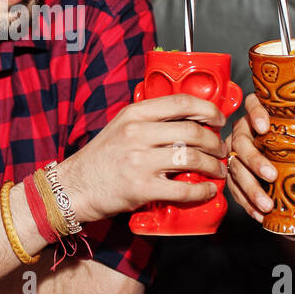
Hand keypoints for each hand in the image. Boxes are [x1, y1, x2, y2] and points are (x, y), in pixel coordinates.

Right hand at [56, 92, 233, 224]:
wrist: (74, 187)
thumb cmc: (99, 158)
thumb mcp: (120, 126)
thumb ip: (149, 120)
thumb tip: (186, 119)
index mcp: (134, 114)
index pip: (181, 102)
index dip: (208, 109)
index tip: (219, 118)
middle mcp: (137, 133)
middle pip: (192, 131)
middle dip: (215, 141)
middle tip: (220, 149)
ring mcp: (140, 161)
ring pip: (192, 158)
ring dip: (213, 165)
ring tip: (218, 170)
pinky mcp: (141, 188)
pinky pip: (183, 189)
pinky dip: (202, 191)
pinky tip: (207, 190)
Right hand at [226, 93, 294, 222]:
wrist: (293, 166)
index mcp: (262, 115)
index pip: (252, 105)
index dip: (255, 114)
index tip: (265, 128)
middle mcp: (244, 132)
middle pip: (241, 142)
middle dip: (254, 160)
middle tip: (271, 175)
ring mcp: (235, 154)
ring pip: (235, 169)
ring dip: (250, 188)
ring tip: (267, 204)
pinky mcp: (234, 175)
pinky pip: (235, 189)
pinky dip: (246, 203)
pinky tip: (259, 214)